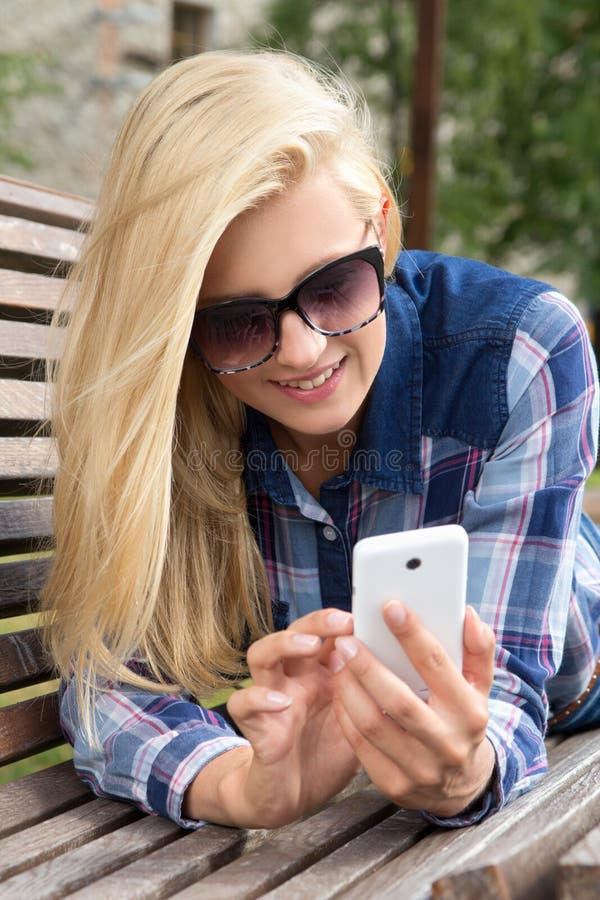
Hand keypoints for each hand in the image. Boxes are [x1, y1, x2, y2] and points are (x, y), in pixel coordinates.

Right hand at [184, 609, 359, 827]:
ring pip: (261, 655)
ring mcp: (272, 698)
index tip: (369, 618)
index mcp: (322, 674)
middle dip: (317, 622)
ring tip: (309, 646)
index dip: (343, 622)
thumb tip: (409, 674)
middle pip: (295, 633)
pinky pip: (243, 704)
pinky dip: (259, 698)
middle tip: (342, 622)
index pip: (326, 634)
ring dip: (283, 643)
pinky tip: (280, 702)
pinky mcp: (255, 726)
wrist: (296, 797)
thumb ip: (373, 697)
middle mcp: (295, 679)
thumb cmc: (329, 754)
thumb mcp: (359, 722)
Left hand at [329, 603, 495, 817]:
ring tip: (337, 660)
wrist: (460, 786)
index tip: (390, 607)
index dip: (412, 634)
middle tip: (346, 640)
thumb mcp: (479, 687)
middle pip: (399, 700)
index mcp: (470, 712)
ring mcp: (420, 769)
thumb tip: (468, 614)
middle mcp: (448, 743)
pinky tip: (339, 690)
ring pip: (373, 724)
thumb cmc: (462, 720)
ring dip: (349, 688)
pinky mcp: (394, 785)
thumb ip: (477, 649)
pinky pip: (360, 745)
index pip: (437, 666)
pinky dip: (345, 714)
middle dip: (367, 666)